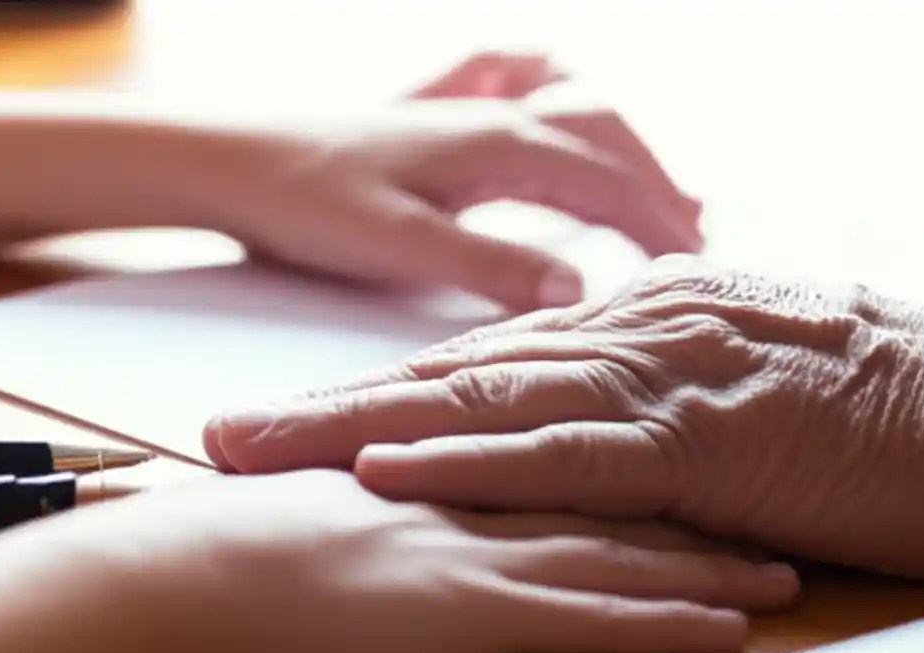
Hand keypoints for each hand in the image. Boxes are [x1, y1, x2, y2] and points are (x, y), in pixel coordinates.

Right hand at [64, 470, 793, 652]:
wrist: (175, 575)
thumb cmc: (209, 552)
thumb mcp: (291, 516)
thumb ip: (343, 507)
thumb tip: (357, 514)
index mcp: (420, 473)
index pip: (536, 459)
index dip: (612, 460)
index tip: (671, 458)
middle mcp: (459, 498)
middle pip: (596, 495)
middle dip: (684, 505)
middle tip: (761, 503)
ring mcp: (469, 547)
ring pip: (615, 551)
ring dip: (702, 565)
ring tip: (777, 574)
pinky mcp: (467, 607)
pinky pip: (588, 616)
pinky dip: (663, 621)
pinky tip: (725, 629)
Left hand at [205, 257, 923, 578]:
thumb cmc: (863, 403)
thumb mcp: (730, 382)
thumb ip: (646, 395)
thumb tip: (575, 417)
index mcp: (625, 325)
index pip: (474, 360)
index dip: (375, 391)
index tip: (292, 418)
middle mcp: (619, 337)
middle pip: (446, 372)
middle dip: (328, 403)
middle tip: (227, 432)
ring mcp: (652, 381)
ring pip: (479, 402)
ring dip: (363, 426)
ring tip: (264, 447)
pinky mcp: (695, 437)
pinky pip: (565, 451)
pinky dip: (473, 458)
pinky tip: (392, 466)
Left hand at [206, 52, 700, 310]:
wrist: (227, 160)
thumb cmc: (305, 205)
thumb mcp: (401, 247)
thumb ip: (492, 266)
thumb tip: (581, 291)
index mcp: (494, 141)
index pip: (606, 177)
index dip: (659, 223)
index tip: (697, 269)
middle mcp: (487, 113)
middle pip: (604, 131)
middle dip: (656, 182)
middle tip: (694, 238)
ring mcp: (458, 108)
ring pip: (570, 106)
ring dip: (620, 145)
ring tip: (657, 186)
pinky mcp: (428, 117)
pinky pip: (517, 89)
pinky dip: (558, 106)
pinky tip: (555, 115)